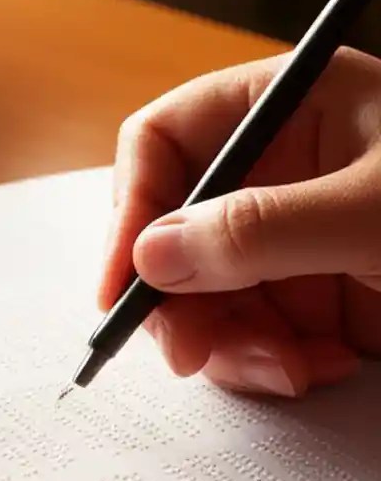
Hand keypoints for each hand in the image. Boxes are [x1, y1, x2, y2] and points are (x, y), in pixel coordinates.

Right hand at [100, 47, 380, 397]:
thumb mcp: (380, 215)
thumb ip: (262, 231)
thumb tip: (152, 256)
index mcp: (293, 110)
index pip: (167, 140)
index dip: (132, 207)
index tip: (124, 281)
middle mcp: (281, 170)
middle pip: (174, 229)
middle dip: (179, 299)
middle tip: (189, 354)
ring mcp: (294, 237)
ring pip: (204, 293)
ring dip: (229, 344)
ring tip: (285, 370)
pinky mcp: (316, 296)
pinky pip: (251, 332)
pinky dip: (270, 362)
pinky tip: (321, 367)